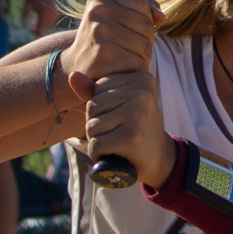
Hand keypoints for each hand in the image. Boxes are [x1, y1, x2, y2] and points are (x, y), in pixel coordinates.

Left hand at [25, 0, 58, 35]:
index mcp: (44, 11)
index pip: (42, 26)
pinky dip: (46, 24)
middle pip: (46, 27)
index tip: (36, 39)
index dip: (39, 33)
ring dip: (42, 28)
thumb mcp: (27, 4)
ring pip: (49, 26)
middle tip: (30, 29)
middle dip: (39, 30)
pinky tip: (39, 21)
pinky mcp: (56, 13)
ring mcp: (55, 13)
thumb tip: (23, 23)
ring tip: (33, 24)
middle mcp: (51, 13)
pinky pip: (52, 22)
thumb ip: (25, 13)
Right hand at [62, 0, 161, 94]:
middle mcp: (97, 10)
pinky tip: (121, 70)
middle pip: (146, 25)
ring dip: (141, 57)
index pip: (143, 5)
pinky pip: (139, 62)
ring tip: (122, 59)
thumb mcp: (117, 16)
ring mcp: (99, 32)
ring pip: (145, 45)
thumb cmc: (104, 39)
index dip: (143, 22)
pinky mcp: (104, 55)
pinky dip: (135, 70)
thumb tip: (161, 17)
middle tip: (125, 49)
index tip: (126, 30)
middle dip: (144, 40)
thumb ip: (143, 8)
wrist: (76, 66)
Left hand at [82, 69, 173, 185]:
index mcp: (141, 77)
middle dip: (98, 125)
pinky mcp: (131, 136)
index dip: (101, 109)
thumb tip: (72, 75)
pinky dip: (98, 155)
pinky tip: (114, 155)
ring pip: (91, 126)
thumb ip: (94, 90)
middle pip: (92, 107)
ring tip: (117, 143)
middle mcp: (141, 92)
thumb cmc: (135, 128)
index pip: (98, 88)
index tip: (122, 117)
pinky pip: (96, 144)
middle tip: (119, 133)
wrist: (160, 158)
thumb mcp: (118, 104)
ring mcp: (137, 113)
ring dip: (98, 141)